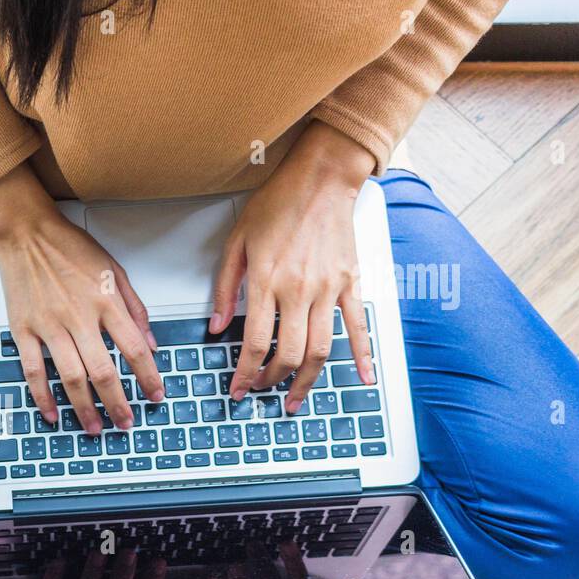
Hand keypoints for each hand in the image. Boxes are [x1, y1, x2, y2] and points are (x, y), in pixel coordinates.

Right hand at [0, 164, 163, 435]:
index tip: (156, 397)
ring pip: (70, 377)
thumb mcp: (114, 270)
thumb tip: (151, 344)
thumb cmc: (71, 248)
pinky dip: (42, 396)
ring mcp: (49, 325)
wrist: (26, 233)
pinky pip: (33, 370)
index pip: (134, 349)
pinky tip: (52, 414)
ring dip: (84, 408)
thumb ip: (135, 308)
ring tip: (95, 428)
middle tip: (127, 423)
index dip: (148, 377)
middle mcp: (79, 317)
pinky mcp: (23, 329)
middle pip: (103, 371)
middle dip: (118, 403)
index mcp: (105, 301)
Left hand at [211, 122, 377, 412]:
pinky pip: (357, 327)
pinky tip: (363, 378)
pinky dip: (362, 356)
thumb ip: (224, 287)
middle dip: (272, 380)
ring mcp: (328, 289)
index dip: (245, 373)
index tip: (238, 389)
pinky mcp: (349, 284)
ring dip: (306, 381)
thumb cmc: (277, 204)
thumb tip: (215, 327)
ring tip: (294, 399)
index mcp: (267, 281)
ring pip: (320, 349)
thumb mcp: (236, 242)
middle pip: (288, 353)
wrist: (321, 178)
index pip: (255, 342)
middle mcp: (299, 290)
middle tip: (260, 390)